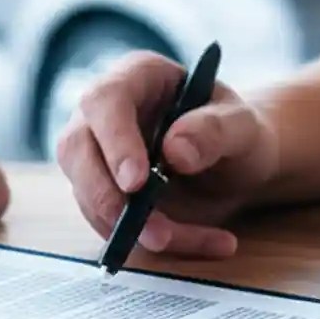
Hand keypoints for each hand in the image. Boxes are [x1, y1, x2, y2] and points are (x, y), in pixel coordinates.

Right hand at [56, 52, 278, 258]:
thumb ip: (215, 131)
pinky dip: (142, 241)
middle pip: (76, 149)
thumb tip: (175, 151)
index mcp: (138, 76)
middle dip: (107, 197)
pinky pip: (105, 222)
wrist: (236, 164)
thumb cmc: (236, 133)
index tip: (135, 182)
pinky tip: (187, 241)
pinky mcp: (99, 191)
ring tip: (179, 240)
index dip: (115, 141)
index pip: (106, 100)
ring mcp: (95, 153)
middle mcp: (104, 112)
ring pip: (86, 193)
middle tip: (152, 232)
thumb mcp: (242, 127)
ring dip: (128, 229)